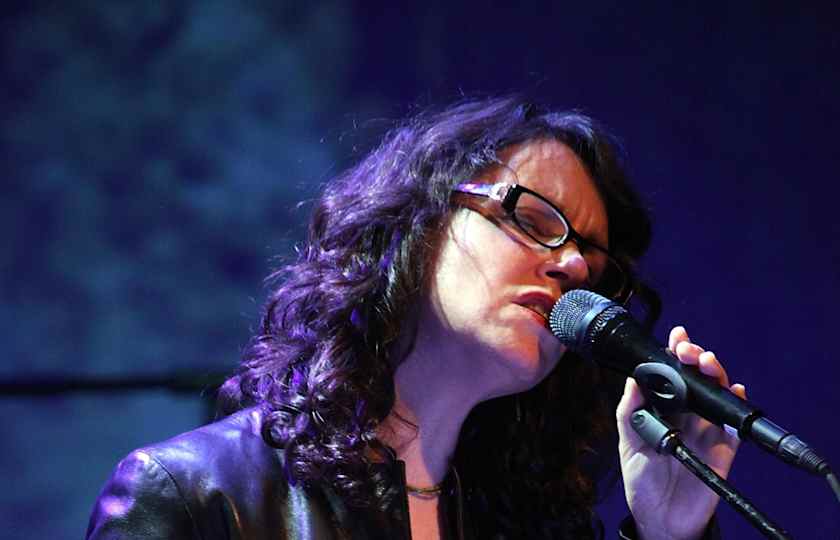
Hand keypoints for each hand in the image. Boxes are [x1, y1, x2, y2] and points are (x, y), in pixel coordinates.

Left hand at [616, 326, 746, 539]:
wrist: (660, 520)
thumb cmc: (641, 481)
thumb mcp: (628, 443)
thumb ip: (630, 412)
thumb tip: (632, 380)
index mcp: (663, 409)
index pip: (671, 374)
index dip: (675, 352)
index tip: (677, 335)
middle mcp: (687, 414)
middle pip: (698, 377)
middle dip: (696, 357)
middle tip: (689, 351)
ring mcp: (706, 429)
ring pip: (717, 393)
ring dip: (715, 374)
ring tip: (707, 363)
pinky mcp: (723, 449)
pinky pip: (735, 423)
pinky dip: (737, 405)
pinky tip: (734, 390)